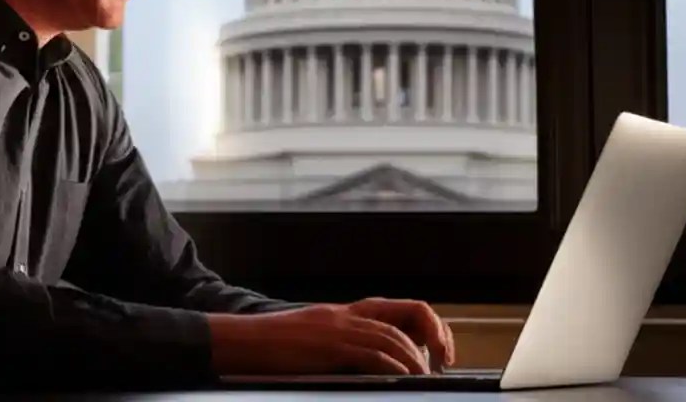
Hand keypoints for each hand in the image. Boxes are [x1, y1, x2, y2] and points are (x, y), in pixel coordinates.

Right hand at [207, 297, 454, 375]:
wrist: (243, 341)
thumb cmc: (274, 346)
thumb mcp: (315, 340)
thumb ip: (343, 347)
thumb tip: (372, 367)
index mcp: (345, 312)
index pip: (399, 308)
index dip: (426, 323)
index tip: (438, 348)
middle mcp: (347, 315)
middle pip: (405, 315)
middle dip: (433, 336)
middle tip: (442, 362)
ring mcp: (339, 328)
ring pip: (393, 335)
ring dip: (416, 357)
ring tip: (426, 376)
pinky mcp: (330, 346)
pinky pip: (372, 353)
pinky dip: (394, 365)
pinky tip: (404, 377)